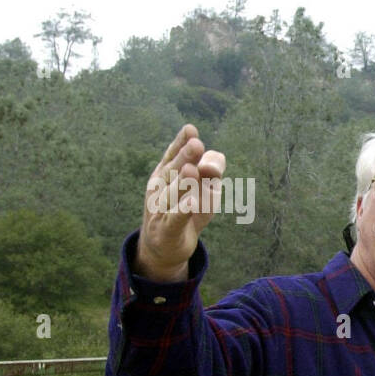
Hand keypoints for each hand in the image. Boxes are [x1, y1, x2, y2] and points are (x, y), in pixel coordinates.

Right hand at [138, 124, 225, 281]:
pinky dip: (183, 210)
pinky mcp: (167, 230)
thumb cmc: (187, 211)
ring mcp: (161, 209)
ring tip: (193, 170)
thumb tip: (215, 162)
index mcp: (166, 174)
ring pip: (174, 194)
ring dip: (184, 182)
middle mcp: (160, 189)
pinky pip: (175, 219)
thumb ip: (210, 172)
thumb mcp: (203, 189)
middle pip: (173, 171)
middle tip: (197, 144)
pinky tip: (193, 201)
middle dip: (185, 158)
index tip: (190, 129)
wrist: (165, 246)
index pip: (173, 155)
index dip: (180, 143)